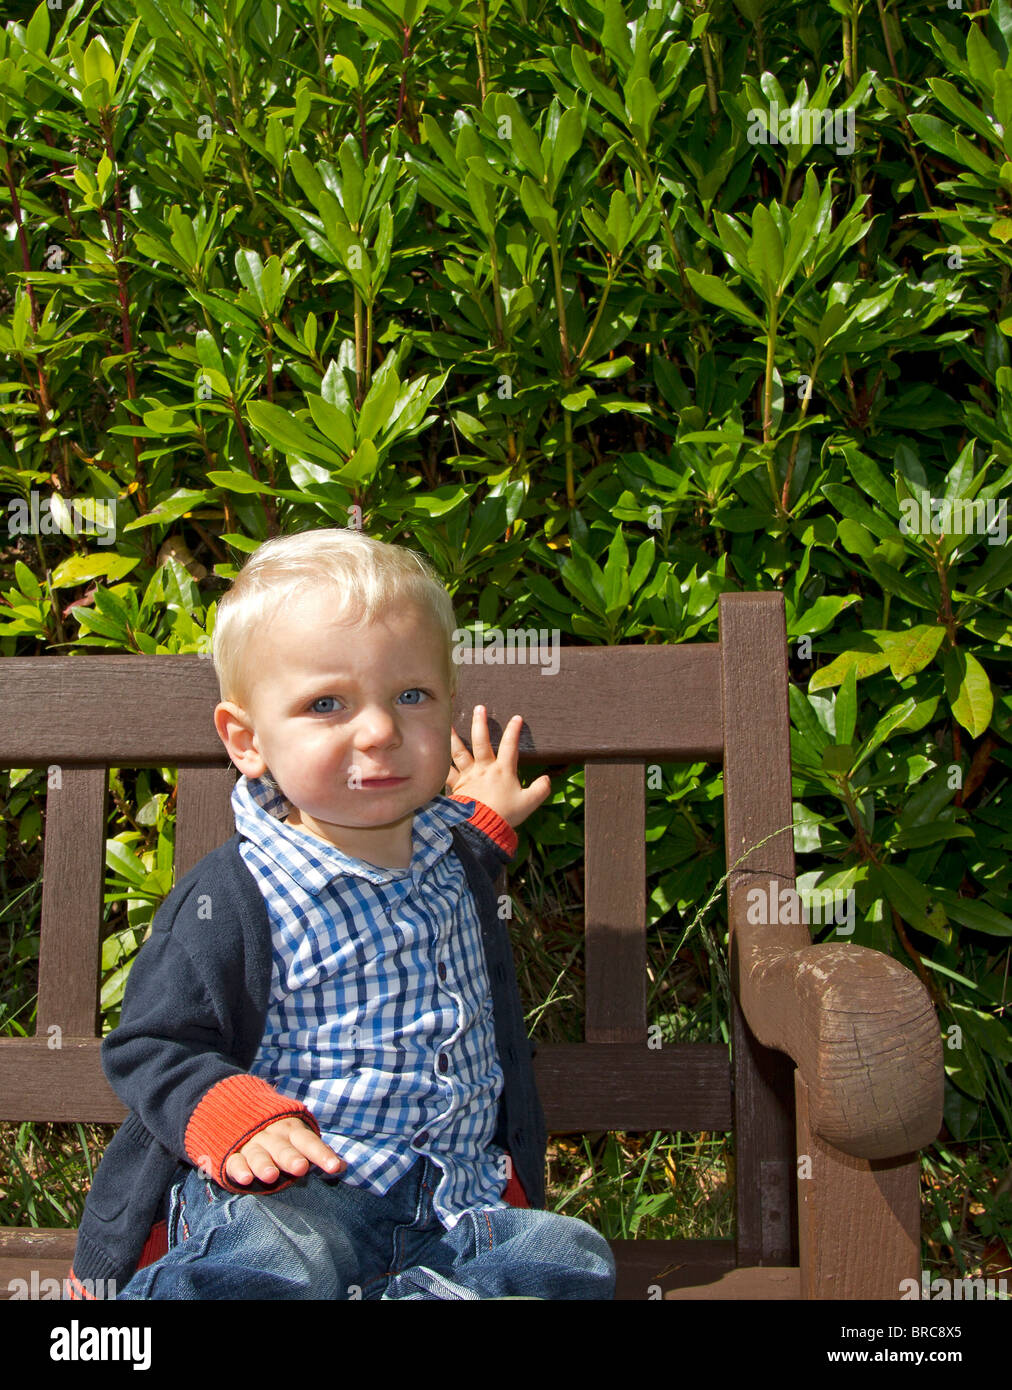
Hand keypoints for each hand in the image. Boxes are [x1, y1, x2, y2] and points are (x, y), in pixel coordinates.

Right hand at [223, 1117, 345, 1185]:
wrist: (236, 1108)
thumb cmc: (278, 1134)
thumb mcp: (298, 1136)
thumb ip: (317, 1152)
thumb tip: (344, 1167)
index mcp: (291, 1130)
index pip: (309, 1141)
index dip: (322, 1154)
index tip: (335, 1167)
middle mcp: (272, 1136)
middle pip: (283, 1147)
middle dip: (291, 1157)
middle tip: (301, 1168)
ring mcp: (251, 1144)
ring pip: (258, 1154)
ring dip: (264, 1165)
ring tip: (271, 1176)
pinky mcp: (232, 1153)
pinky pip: (235, 1161)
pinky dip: (239, 1170)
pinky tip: (245, 1179)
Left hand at [445, 706, 550, 829]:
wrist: (481, 827)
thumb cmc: (504, 815)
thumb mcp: (528, 803)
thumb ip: (540, 790)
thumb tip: (547, 779)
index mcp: (503, 771)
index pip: (511, 746)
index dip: (514, 731)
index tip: (516, 718)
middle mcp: (484, 769)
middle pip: (481, 742)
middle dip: (481, 724)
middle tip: (479, 708)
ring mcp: (468, 776)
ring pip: (459, 752)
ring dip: (454, 737)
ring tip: (448, 724)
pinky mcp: (457, 786)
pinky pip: (448, 773)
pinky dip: (442, 765)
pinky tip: (437, 758)